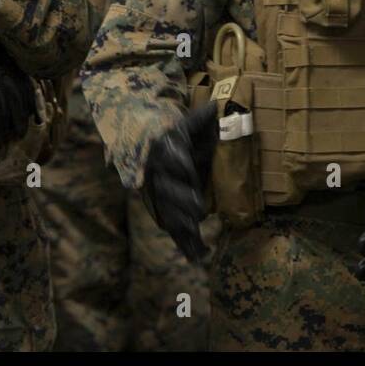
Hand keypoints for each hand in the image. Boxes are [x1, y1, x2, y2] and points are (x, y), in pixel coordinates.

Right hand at [141, 103, 218, 262]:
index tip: (189, 169)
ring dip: (183, 230)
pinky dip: (184, 243)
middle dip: (182, 202)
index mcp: (165, 152)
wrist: (150, 148)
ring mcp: (161, 196)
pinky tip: (197, 258)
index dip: (179, 164)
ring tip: (197, 246)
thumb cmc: (177, 134)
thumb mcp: (189, 123)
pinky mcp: (165, 210)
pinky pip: (173, 228)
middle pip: (168, 191)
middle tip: (198, 212)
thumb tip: (214, 107)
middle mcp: (160, 176)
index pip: (171, 158)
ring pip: (169, 214)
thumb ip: (201, 118)